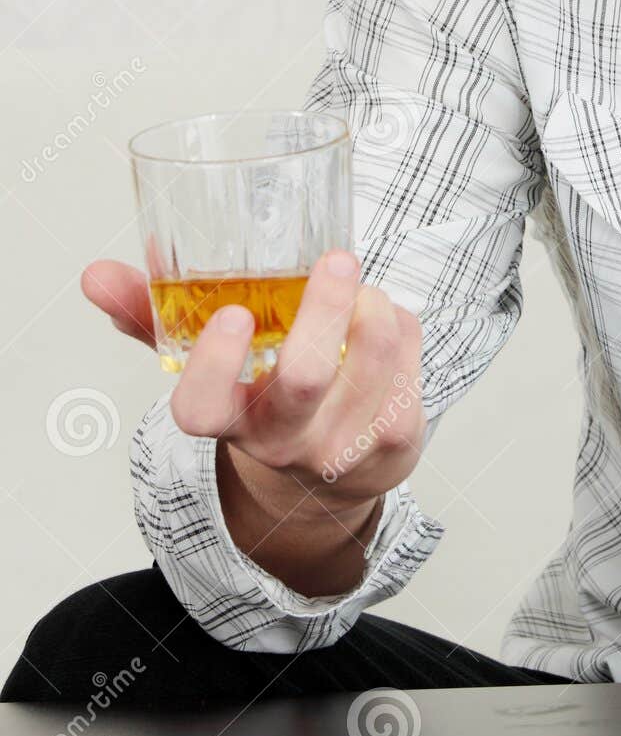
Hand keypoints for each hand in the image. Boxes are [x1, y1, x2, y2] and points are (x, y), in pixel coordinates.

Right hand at [81, 248, 425, 515]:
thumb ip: (150, 315)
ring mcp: (344, 447)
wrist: (327, 476)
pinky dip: (401, 322)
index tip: (233, 314)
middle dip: (323, 309)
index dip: (216, 365)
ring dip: (373, 303)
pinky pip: (410, 360)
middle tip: (336, 258)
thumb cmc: (259, 396)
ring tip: (360, 283)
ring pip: (372, 358)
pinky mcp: (397, 443)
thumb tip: (94, 274)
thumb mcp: (204, 362)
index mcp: (229, 420)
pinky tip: (383, 319)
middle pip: (305, 378)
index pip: (204, 411)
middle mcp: (284, 442)